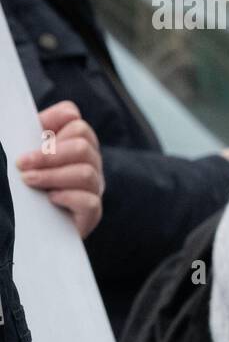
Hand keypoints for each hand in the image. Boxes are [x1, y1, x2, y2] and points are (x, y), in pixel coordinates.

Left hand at [16, 101, 103, 237]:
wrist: (27, 226)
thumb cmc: (23, 187)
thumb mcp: (25, 158)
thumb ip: (29, 135)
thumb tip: (50, 116)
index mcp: (74, 144)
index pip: (76, 123)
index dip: (54, 125)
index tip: (34, 139)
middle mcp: (90, 163)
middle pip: (83, 147)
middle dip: (49, 155)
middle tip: (22, 164)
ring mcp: (93, 188)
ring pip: (86, 173)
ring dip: (52, 176)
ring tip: (29, 181)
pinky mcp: (92, 213)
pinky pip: (89, 201)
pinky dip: (67, 197)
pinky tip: (50, 199)